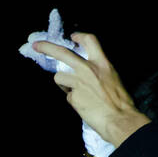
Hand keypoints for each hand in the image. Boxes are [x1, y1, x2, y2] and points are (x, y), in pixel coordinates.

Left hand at [30, 34, 150, 147]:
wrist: (119, 119)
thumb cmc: (121, 102)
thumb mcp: (113, 78)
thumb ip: (99, 71)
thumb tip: (88, 73)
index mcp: (102, 63)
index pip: (89, 41)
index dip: (79, 36)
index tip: (73, 37)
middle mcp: (87, 69)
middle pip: (61, 52)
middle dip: (46, 47)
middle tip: (36, 45)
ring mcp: (78, 83)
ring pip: (58, 76)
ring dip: (62, 82)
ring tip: (73, 91)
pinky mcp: (73, 97)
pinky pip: (68, 96)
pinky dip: (73, 100)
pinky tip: (83, 105)